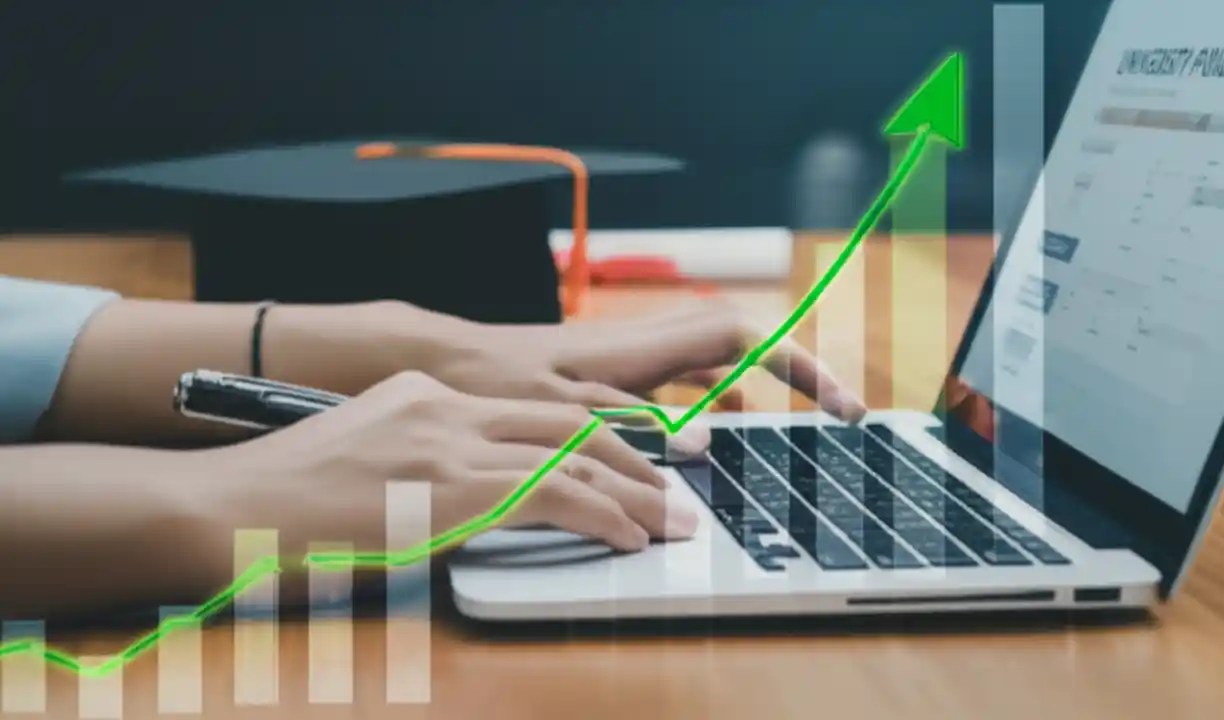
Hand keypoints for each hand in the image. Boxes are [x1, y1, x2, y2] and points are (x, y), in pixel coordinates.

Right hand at [207, 371, 698, 556]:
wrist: (225, 507)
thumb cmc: (284, 504)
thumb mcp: (368, 463)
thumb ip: (428, 467)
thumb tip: (484, 500)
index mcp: (427, 392)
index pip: (535, 410)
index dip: (595, 437)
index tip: (632, 463)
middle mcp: (447, 402)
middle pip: (569, 421)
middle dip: (633, 458)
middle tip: (673, 492)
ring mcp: (449, 439)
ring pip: (574, 453)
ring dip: (634, 491)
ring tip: (670, 522)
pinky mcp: (450, 484)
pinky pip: (553, 492)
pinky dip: (603, 514)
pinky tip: (628, 537)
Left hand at [424, 297, 866, 421]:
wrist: (442, 359)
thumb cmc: (490, 380)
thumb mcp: (557, 411)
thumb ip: (631, 425)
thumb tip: (705, 446)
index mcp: (638, 348)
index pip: (741, 338)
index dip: (796, 364)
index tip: (838, 403)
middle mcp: (643, 347)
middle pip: (743, 344)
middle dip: (795, 372)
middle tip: (835, 415)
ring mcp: (631, 361)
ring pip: (715, 365)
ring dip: (757, 390)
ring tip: (791, 432)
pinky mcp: (612, 378)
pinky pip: (681, 386)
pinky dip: (709, 408)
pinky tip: (709, 443)